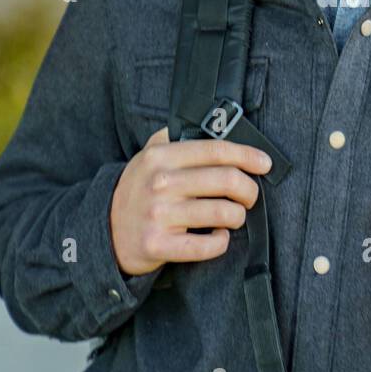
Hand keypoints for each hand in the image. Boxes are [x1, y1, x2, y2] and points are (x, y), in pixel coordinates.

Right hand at [110, 126, 272, 276]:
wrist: (105, 231)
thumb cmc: (139, 190)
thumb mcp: (148, 156)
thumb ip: (174, 137)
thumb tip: (213, 124)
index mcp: (161, 157)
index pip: (216, 150)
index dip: (247, 156)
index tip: (264, 164)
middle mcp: (160, 183)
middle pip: (227, 180)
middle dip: (249, 190)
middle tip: (249, 196)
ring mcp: (158, 215)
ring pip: (224, 213)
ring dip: (237, 216)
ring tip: (233, 216)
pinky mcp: (158, 245)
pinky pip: (208, 246)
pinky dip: (221, 242)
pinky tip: (217, 236)